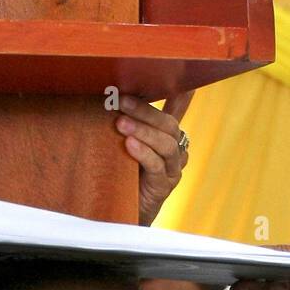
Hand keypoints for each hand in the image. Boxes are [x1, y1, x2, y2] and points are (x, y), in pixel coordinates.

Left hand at [117, 92, 193, 226]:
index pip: (177, 110)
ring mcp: (172, 170)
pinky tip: (129, 145)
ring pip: (166, 144)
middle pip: (169, 125)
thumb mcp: (121, 144)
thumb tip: (108, 97)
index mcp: (167, 137)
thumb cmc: (119, 175)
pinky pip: (157, 166)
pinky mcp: (163, 186)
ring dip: (143, 131)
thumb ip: (123, 123)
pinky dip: (143, 153)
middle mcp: (174, 151)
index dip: (182, 94)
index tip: (181, 75)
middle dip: (146, 111)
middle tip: (122, 101)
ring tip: (121, 124)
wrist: (118, 215)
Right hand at [231, 245, 289, 289]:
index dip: (256, 258)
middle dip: (260, 267)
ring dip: (267, 274)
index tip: (233, 264)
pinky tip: (260, 287)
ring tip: (243, 281)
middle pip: (283, 256)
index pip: (283, 252)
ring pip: (285, 264)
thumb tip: (236, 286)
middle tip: (234, 274)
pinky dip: (277, 280)